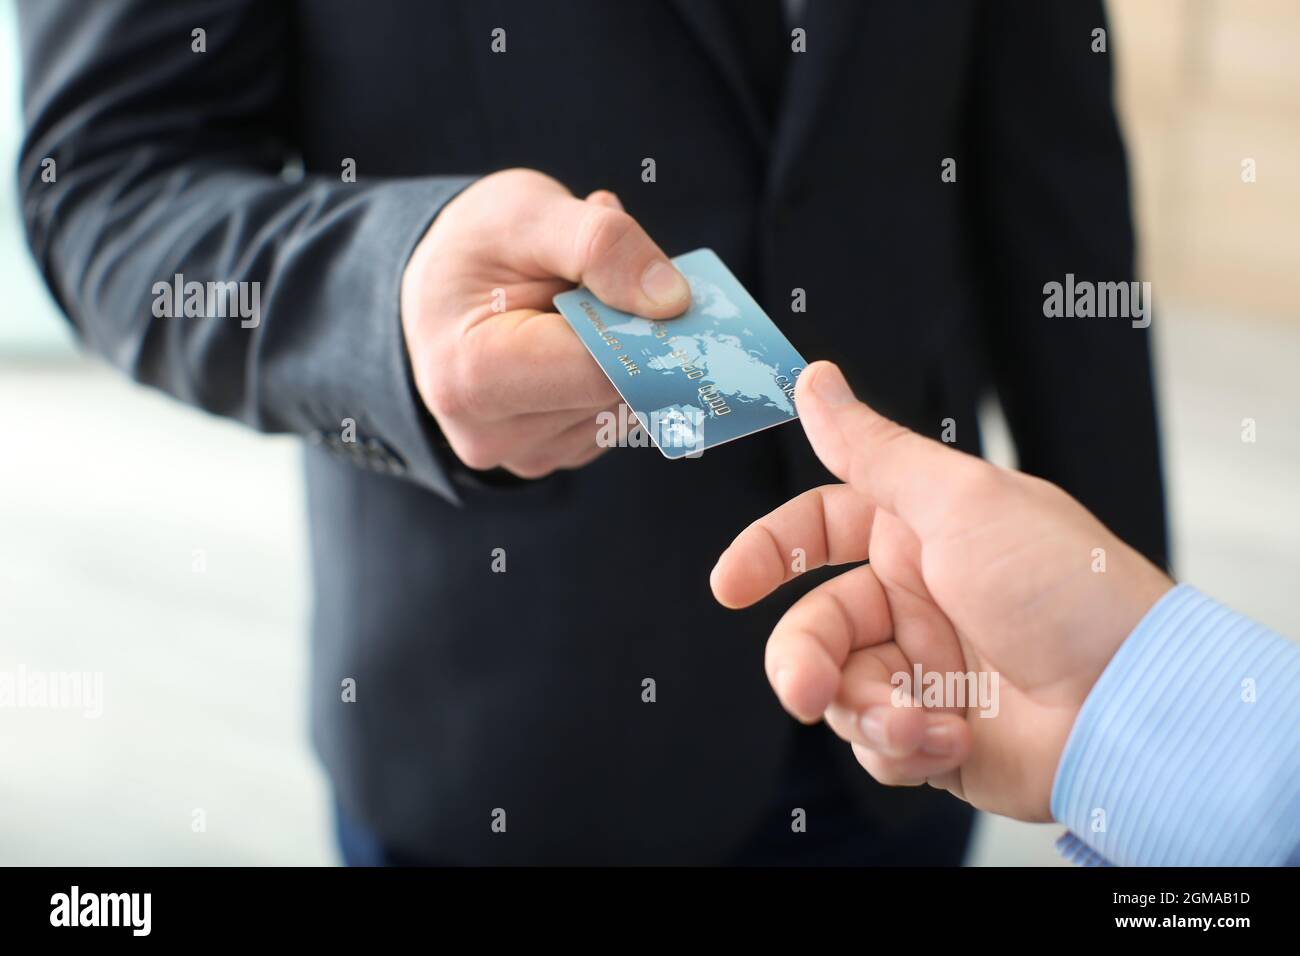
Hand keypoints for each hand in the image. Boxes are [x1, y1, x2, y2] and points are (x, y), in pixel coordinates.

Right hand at [401, 168, 689, 477]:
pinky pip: (619, 415)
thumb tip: (672, 300)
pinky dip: (620, 372)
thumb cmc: (474, 245)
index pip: (599, 371)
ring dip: (630, 352)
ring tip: (583, 306)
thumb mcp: (525, 213)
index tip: (663, 287)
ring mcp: (528, 453)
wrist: (439, 289)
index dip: (643, 327)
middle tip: (612, 280)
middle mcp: (495, 434)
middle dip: (636, 335)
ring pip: (628, 407)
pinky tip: (585, 338)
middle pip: (617, 393)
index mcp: (473, 377)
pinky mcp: (558, 454)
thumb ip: (599, 244)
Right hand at [710, 362, 1172, 820]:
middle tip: (808, 690)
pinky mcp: (939, 737)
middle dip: (804, 662)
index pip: (821, 528)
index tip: (730, 586)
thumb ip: (871, 450)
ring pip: (840, 693)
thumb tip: (814, 381)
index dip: (770, 551)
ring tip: (920, 723)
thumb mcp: (958, 501)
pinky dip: (905, 750)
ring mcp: (927, 670)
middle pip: (817, 625)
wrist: (1133, 704)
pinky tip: (951, 741)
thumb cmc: (1061, 586)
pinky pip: (880, 747)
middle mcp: (917, 600)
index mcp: (919, 533)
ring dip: (868, 714)